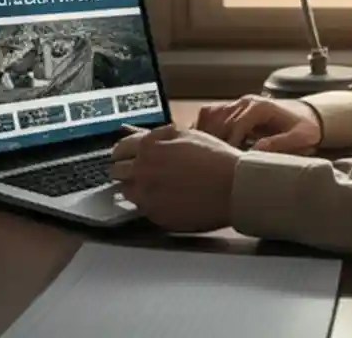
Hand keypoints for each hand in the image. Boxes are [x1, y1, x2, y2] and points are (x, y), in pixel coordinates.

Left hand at [109, 124, 241, 232]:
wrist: (234, 187)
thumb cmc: (215, 157)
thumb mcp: (186, 135)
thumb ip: (158, 136)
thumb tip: (137, 134)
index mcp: (148, 146)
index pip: (119, 149)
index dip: (123, 152)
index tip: (127, 156)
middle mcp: (142, 171)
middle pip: (116, 172)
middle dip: (126, 170)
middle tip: (141, 172)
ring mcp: (147, 196)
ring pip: (126, 192)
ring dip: (135, 188)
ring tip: (155, 187)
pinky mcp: (156, 216)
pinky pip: (142, 209)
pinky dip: (150, 204)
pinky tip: (167, 199)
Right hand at [193, 95, 321, 154]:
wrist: (306, 115)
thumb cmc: (304, 128)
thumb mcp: (300, 138)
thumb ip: (279, 144)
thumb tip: (254, 153)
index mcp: (260, 107)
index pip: (236, 124)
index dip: (229, 143)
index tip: (227, 160)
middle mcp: (245, 102)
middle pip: (219, 120)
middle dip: (215, 141)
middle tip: (215, 162)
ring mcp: (237, 103)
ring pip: (210, 115)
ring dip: (206, 134)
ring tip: (208, 155)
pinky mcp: (232, 109)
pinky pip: (209, 114)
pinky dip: (203, 127)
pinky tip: (205, 144)